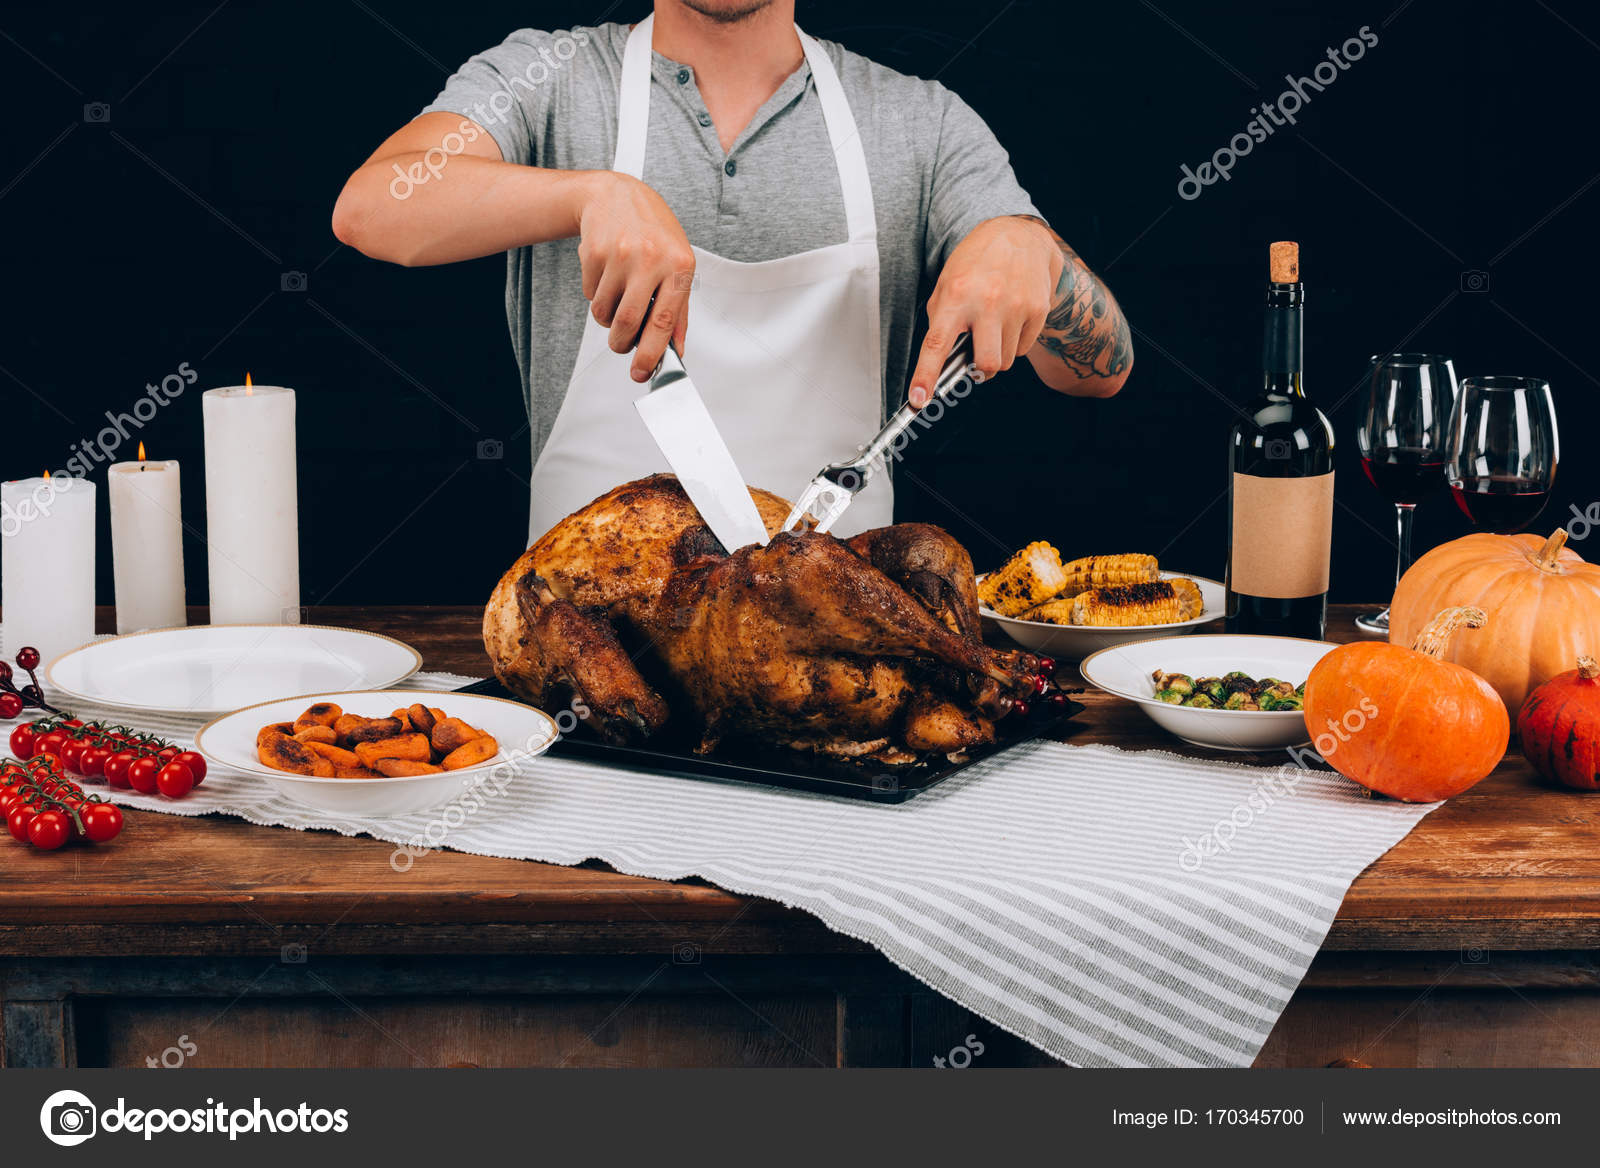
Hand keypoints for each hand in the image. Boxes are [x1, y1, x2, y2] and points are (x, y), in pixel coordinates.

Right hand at [577, 172, 696, 380]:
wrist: (617, 195)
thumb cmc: (653, 232)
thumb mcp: (677, 264)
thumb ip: (679, 310)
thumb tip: (676, 349)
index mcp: (678, 265)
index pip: (664, 321)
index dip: (651, 354)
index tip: (643, 372)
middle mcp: (650, 259)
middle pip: (628, 323)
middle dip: (621, 343)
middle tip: (621, 344)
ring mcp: (620, 255)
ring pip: (604, 312)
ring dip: (608, 318)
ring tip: (617, 298)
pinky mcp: (593, 253)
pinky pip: (590, 294)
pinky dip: (596, 295)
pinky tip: (607, 274)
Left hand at [909, 216, 1061, 405]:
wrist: (1018, 236)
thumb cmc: (976, 263)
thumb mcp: (947, 284)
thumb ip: (941, 322)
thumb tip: (941, 364)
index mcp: (956, 296)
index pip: (936, 344)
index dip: (926, 375)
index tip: (918, 399)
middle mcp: (987, 302)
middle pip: (987, 364)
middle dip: (981, 370)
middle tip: (976, 356)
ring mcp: (1016, 306)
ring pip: (1006, 360)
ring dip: (997, 354)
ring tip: (994, 326)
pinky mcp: (1037, 309)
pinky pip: (1023, 348)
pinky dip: (1014, 342)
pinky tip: (1010, 318)